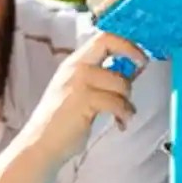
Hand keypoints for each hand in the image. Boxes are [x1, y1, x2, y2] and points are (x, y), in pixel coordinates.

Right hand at [19, 32, 145, 161]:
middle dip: (132, 56)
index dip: (126, 43)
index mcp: (73, 63)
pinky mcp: (84, 101)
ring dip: (128, 101)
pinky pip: (117, 103)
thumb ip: (98, 80)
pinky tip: (120, 124)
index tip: (140, 56)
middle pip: (110, 44)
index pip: (103, 38)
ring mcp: (78, 82)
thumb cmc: (61, 123)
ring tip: (124, 115)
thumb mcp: (77, 92)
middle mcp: (75, 67)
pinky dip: (124, 115)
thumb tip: (129, 74)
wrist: (40, 145)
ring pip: (120, 81)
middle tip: (141, 70)